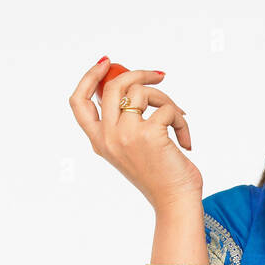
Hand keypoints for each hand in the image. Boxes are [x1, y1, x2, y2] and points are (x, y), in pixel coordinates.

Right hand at [68, 59, 201, 211]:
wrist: (175, 202)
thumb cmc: (160, 176)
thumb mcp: (131, 148)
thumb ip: (124, 123)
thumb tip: (134, 86)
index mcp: (99, 141)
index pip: (79, 102)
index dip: (89, 77)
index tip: (106, 62)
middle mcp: (108, 137)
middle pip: (114, 86)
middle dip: (139, 74)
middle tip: (160, 76)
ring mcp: (126, 135)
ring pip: (143, 92)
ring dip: (167, 101)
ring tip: (180, 120)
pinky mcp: (149, 134)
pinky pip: (166, 109)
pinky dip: (181, 120)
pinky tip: (185, 141)